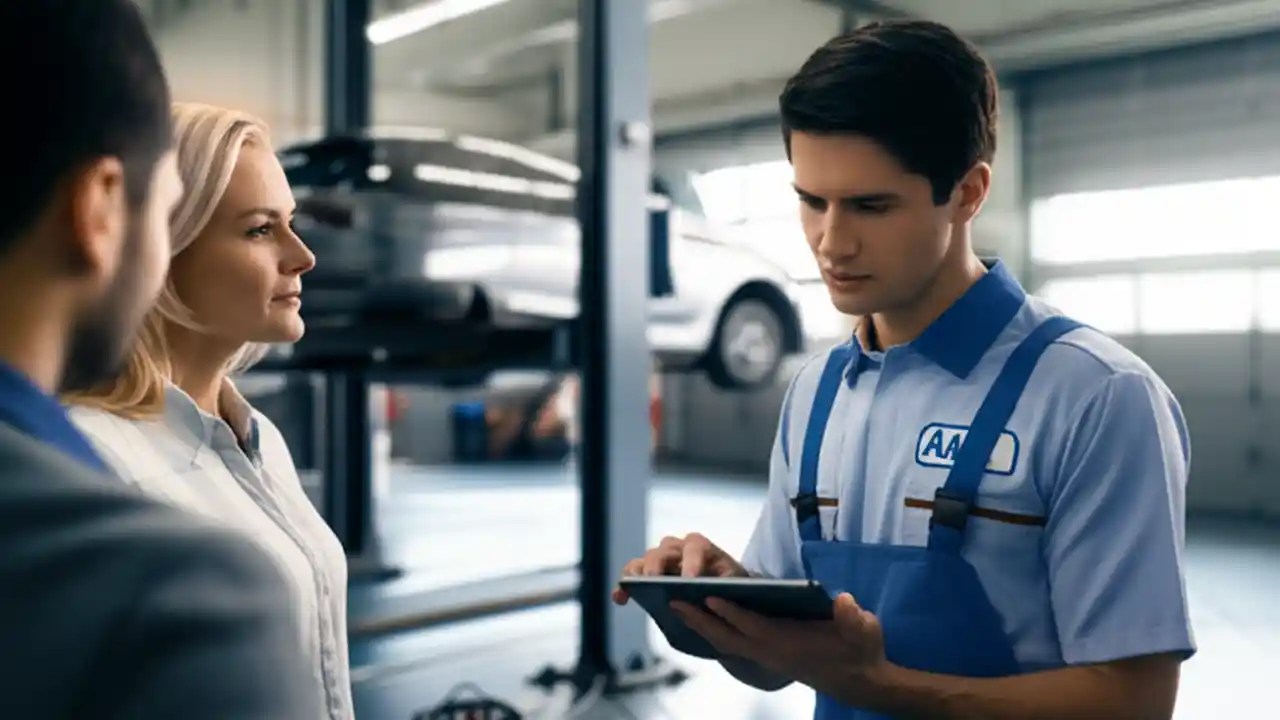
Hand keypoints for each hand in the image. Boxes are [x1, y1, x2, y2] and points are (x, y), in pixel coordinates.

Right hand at [612, 533, 746, 604]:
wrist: (723, 589)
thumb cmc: (729, 585)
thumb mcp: (735, 586)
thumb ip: (724, 590)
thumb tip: (705, 599)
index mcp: (701, 547)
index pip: (695, 548)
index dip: (691, 563)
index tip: (689, 580)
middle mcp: (677, 548)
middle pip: (663, 551)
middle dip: (658, 565)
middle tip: (654, 580)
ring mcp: (660, 560)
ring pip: (645, 561)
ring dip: (637, 573)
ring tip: (632, 587)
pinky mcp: (648, 574)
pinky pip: (632, 576)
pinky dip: (624, 586)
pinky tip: (620, 599)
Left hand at [671, 593, 891, 702]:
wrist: (862, 682)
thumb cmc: (861, 651)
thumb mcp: (864, 631)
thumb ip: (853, 618)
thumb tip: (844, 601)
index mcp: (791, 644)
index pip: (754, 626)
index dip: (731, 612)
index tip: (708, 596)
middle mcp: (772, 654)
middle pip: (728, 638)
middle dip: (700, 621)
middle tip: (672, 602)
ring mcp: (768, 659)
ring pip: (727, 644)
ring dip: (702, 628)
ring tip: (678, 609)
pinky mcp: (768, 659)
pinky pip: (733, 647)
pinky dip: (715, 633)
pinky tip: (702, 621)